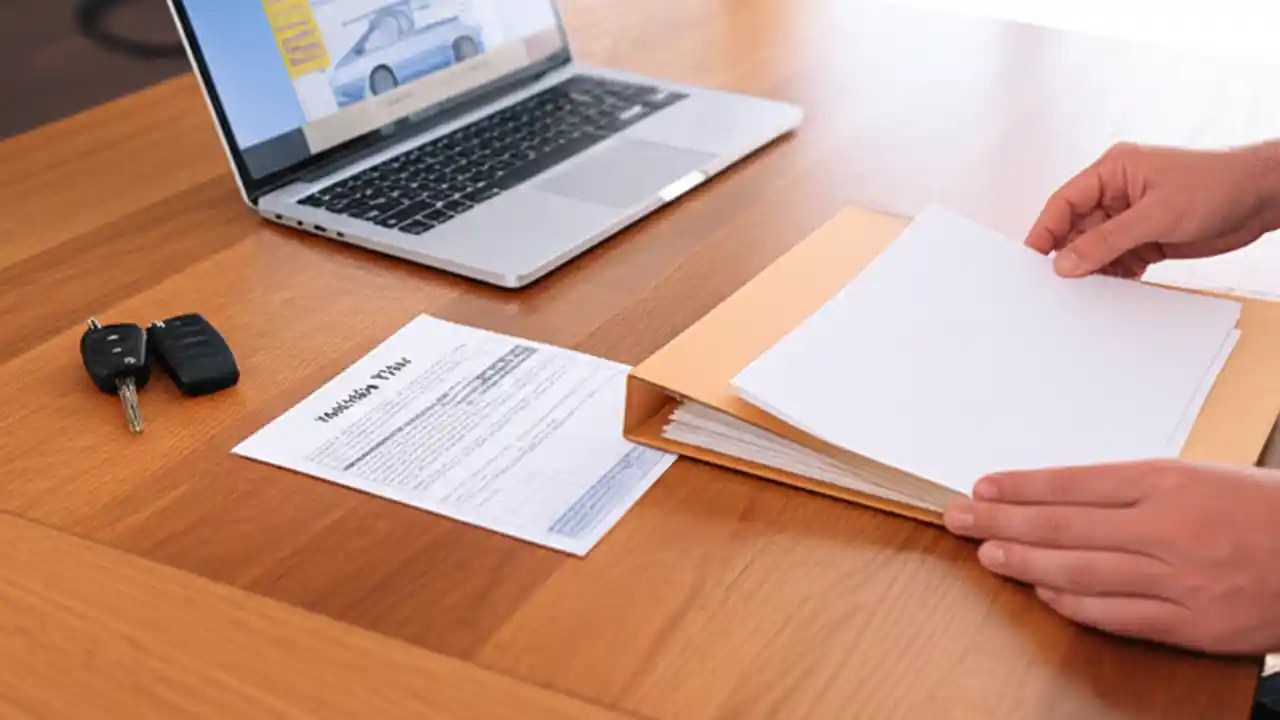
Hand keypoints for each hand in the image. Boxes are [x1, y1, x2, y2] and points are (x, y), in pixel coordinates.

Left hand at [944, 460, 1279, 654]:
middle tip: (957, 518)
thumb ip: (1132, 491)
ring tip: (987, 554)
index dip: (1020, 488)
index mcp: (1168, 482)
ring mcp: (1180, 579)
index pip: (1073, 484)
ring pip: (1083, 572)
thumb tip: (1055, 499)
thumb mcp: (1196, 479)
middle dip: (1002, 521)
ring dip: (1026, 564)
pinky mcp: (1194, 623)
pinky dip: (1074, 605)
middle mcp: (1168, 528)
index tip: (981, 488)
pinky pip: (1119, 615)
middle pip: (1065, 526)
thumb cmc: (1259, 509)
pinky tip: (1042, 593)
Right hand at [1026, 141, 1279, 277]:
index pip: (1064, 203)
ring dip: (1093, 269)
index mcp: (1112, 171)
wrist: (1262, 197)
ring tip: (1090, 291)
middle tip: (1059, 286)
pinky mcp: (1146, 238)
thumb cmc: (1217, 185)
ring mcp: (1131, 217)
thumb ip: (1107, 241)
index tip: (1030, 260)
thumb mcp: (1156, 215)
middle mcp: (1117, 193)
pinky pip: (1117, 260)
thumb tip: (1065, 262)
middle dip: (1070, 256)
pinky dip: (1114, 275)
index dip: (1044, 231)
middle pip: (1076, 229)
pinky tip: (1116, 288)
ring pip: (1095, 248)